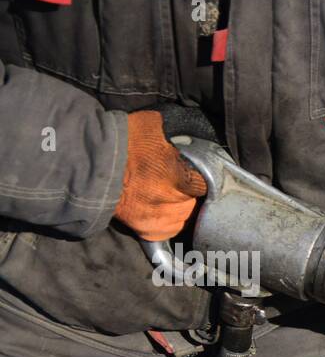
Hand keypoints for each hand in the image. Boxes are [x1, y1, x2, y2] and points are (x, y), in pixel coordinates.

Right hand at [113, 109, 207, 241]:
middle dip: (188, 192)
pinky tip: (157, 207)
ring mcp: (161, 219)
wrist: (85, 162)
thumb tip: (187, 132)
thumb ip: (176, 133)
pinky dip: (167, 220)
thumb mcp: (152, 125)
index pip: (207, 184)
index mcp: (180, 177)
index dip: (201, 177)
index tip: (196, 173)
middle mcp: (173, 202)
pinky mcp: (148, 231)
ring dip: (179, 207)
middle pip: (196, 203)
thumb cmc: (119, 140)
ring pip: (184, 217)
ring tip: (163, 193)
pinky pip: (169, 229)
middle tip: (173, 180)